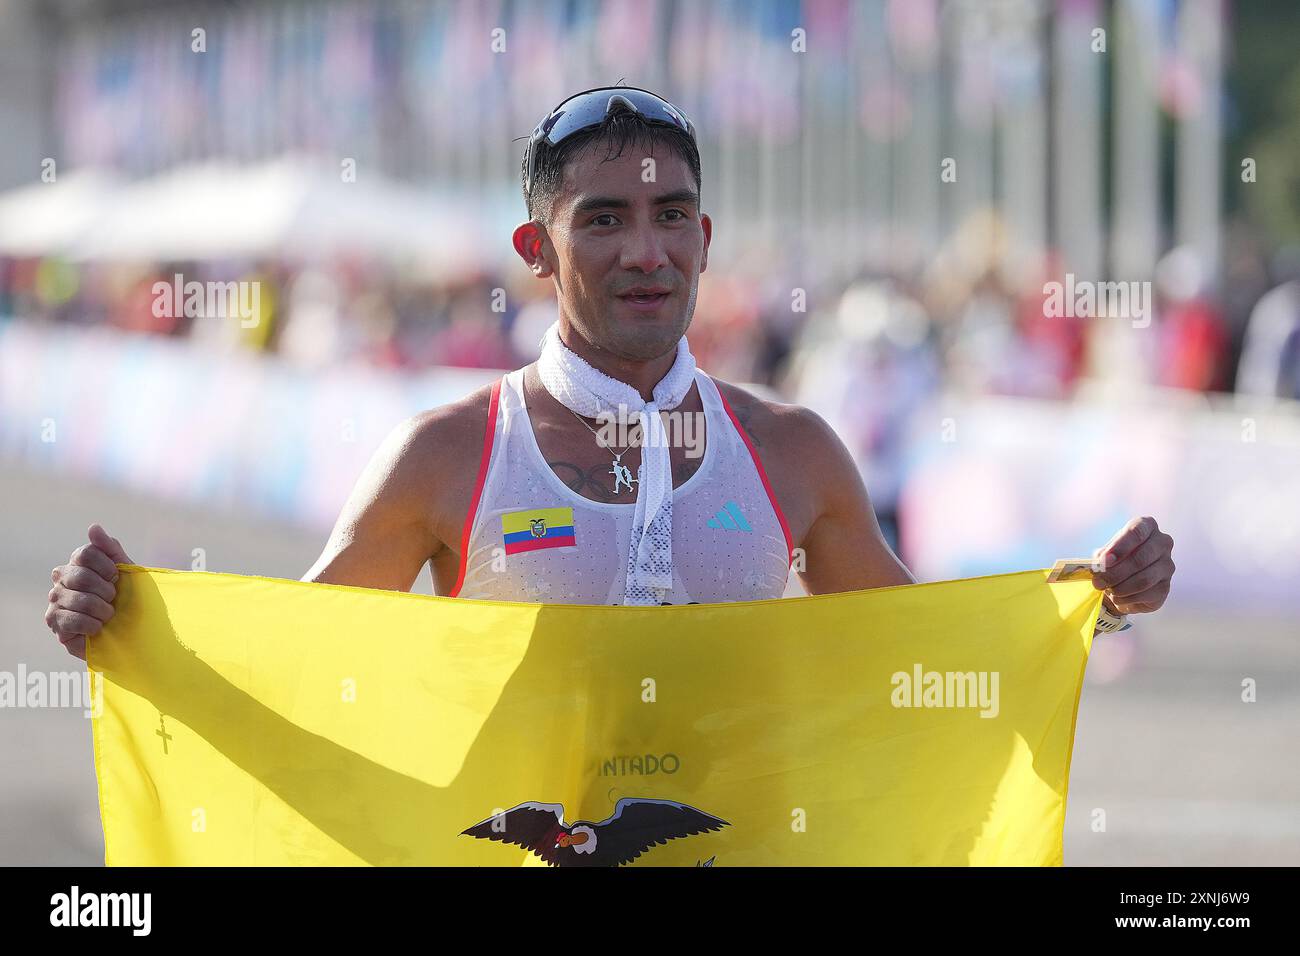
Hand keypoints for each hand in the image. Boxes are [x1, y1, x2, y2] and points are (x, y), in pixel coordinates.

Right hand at [45, 524, 132, 660]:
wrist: (128, 628)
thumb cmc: (127, 596)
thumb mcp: (125, 569)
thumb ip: (110, 547)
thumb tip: (93, 527)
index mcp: (78, 561)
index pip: (86, 553)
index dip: (107, 567)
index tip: (117, 578)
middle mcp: (61, 577)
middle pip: (82, 576)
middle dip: (106, 591)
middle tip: (113, 599)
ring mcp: (55, 599)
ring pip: (80, 600)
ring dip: (103, 610)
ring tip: (108, 615)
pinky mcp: (54, 621)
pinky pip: (73, 620)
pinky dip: (92, 625)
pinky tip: (98, 627)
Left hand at [1091, 516, 1174, 615]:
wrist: (1124, 581)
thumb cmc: (1116, 559)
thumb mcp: (1106, 553)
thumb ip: (1103, 557)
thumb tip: (1101, 566)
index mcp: (1147, 526)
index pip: (1137, 532)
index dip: (1120, 547)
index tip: (1104, 560)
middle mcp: (1162, 543)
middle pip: (1140, 559)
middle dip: (1115, 573)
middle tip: (1098, 582)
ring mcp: (1167, 565)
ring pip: (1144, 579)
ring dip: (1120, 587)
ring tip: (1106, 589)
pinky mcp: (1166, 586)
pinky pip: (1146, 594)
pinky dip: (1127, 598)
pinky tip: (1117, 597)